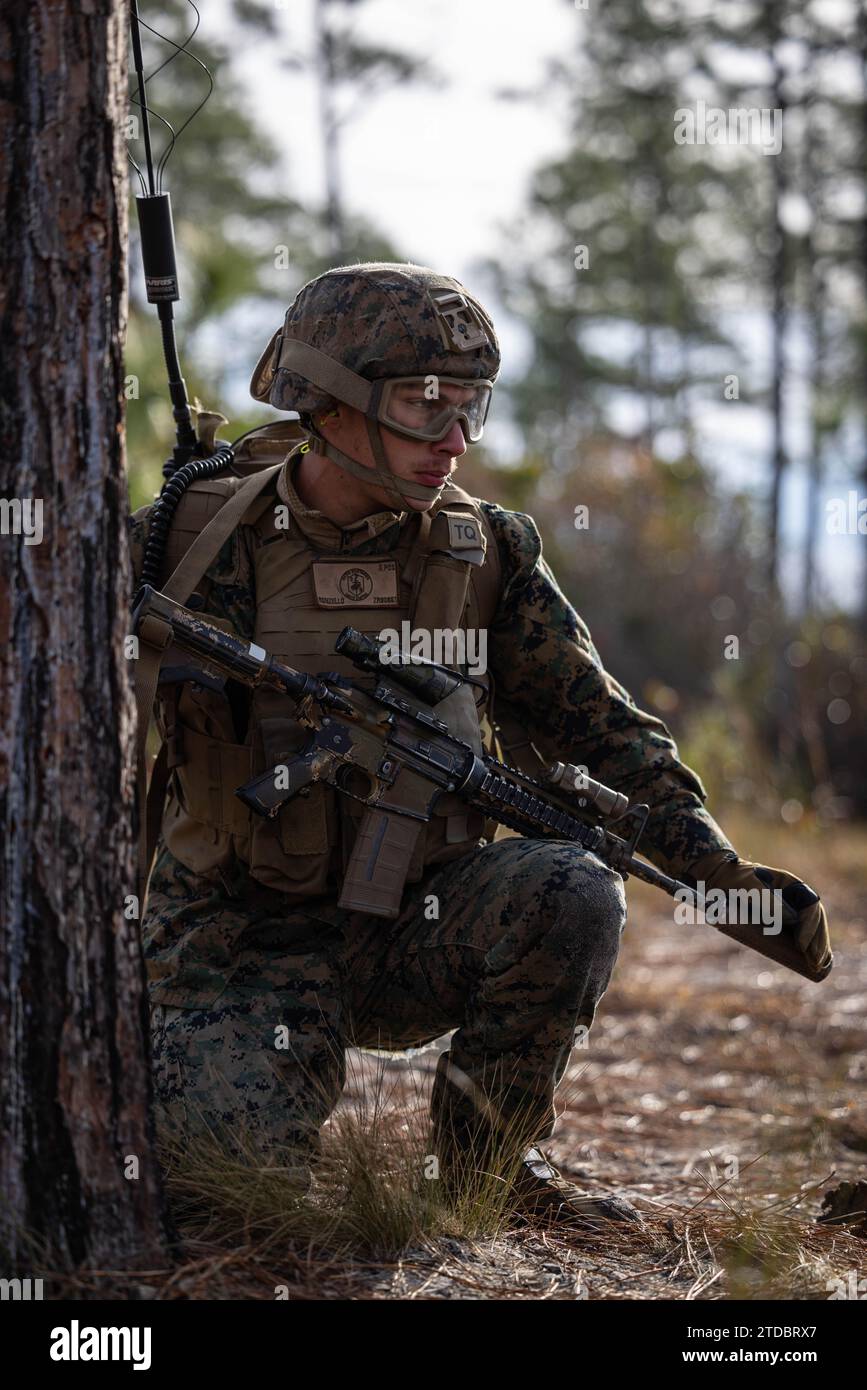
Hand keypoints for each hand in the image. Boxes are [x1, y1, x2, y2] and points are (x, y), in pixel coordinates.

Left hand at [687, 849, 832, 982]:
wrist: (716, 881)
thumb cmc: (731, 881)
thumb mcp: (747, 887)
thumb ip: (767, 900)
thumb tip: (793, 920)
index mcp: (791, 885)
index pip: (810, 905)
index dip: (811, 926)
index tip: (802, 945)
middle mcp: (794, 897)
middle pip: (815, 920)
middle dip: (817, 941)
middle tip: (815, 963)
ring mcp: (789, 910)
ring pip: (811, 929)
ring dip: (817, 948)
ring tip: (817, 967)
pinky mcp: (781, 923)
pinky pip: (800, 935)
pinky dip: (809, 948)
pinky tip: (814, 963)